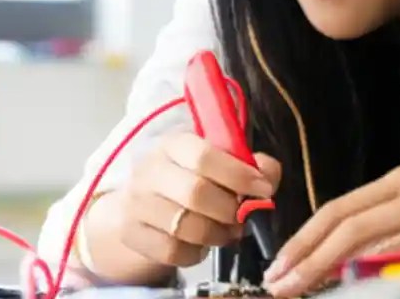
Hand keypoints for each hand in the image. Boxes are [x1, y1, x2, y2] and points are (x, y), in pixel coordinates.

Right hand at [114, 132, 279, 267]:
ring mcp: (137, 203)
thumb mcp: (216, 162)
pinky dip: (196, 253)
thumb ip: (249, 166)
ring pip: (186, 227)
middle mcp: (148, 171)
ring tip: (225, 231)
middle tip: (242, 217)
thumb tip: (267, 177)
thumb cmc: (188, 179)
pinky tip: (199, 243)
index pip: (203, 157)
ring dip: (217, 234)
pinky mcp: (133, 233)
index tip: (263, 189)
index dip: (238, 175)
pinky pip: (174, 251)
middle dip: (229, 210)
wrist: (140, 204)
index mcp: (172, 145)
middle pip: (196, 193)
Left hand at [263, 106, 399, 296]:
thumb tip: (366, 245)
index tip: (279, 264)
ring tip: (308, 288)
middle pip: (347, 226)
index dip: (304, 238)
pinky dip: (396, 267)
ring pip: (378, 239)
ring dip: (338, 267)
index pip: (338, 210)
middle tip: (277, 283)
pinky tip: (374, 282)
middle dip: (306, 258)